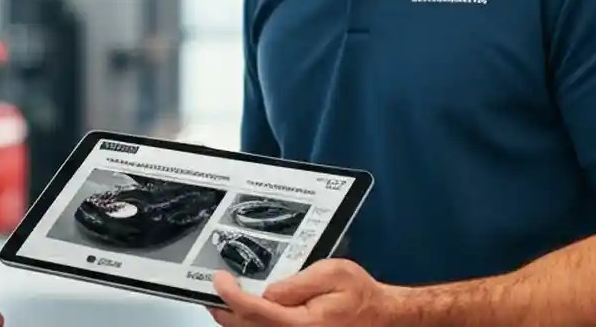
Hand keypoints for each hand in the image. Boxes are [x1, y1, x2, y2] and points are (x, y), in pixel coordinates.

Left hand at [208, 259, 398, 326]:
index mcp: (302, 324)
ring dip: (235, 319)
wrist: (381, 317)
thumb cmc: (359, 295)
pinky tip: (246, 313)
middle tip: (214, 290)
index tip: (219, 279)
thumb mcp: (333, 273)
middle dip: (225, 309)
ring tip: (225, 299)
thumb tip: (268, 291)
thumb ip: (297, 283)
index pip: (255, 311)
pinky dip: (250, 325)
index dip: (231, 295)